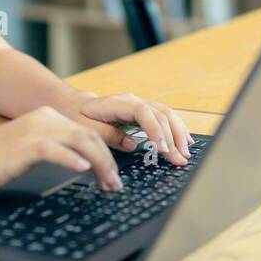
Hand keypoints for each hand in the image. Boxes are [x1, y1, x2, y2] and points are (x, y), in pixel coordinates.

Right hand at [0, 106, 123, 198]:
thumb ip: (55, 151)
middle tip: (115, 186)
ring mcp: (35, 129)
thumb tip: (83, 166)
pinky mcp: (25, 144)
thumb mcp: (29, 153)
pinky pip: (55, 149)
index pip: (87, 133)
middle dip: (108, 162)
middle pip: (89, 137)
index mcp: (47, 118)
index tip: (113, 178)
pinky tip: (83, 170)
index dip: (106, 155)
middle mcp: (44, 118)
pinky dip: (72, 159)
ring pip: (80, 142)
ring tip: (107, 184)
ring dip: (99, 164)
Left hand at [56, 91, 193, 166]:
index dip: (155, 130)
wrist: (74, 105)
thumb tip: (132, 145)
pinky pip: (165, 118)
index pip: (144, 113)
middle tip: (179, 159)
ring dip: (178, 133)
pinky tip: (186, 142)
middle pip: (160, 114)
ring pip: (167, 115)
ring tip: (186, 153)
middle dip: (172, 138)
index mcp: (118, 103)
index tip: (162, 149)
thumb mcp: (86, 128)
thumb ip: (108, 136)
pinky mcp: (143, 112)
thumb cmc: (77, 117)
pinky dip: (176, 129)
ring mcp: (140, 105)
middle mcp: (133, 101)